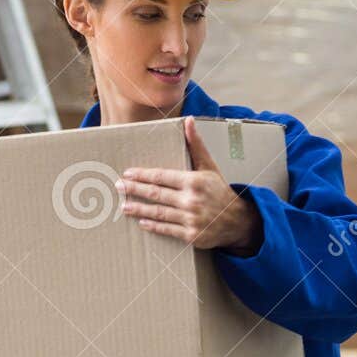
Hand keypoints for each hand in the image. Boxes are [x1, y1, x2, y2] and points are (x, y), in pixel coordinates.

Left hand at [118, 116, 262, 255]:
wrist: (238, 220)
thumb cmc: (219, 191)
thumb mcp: (209, 166)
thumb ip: (195, 144)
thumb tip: (188, 121)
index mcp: (194, 181)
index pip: (161, 176)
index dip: (142, 175)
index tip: (127, 173)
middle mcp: (191, 200)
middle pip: (156, 194)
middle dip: (134, 189)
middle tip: (118, 186)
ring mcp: (191, 218)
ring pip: (158, 212)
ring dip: (139, 209)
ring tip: (124, 206)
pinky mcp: (191, 235)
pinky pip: (167, 229)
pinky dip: (153, 225)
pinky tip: (142, 221)